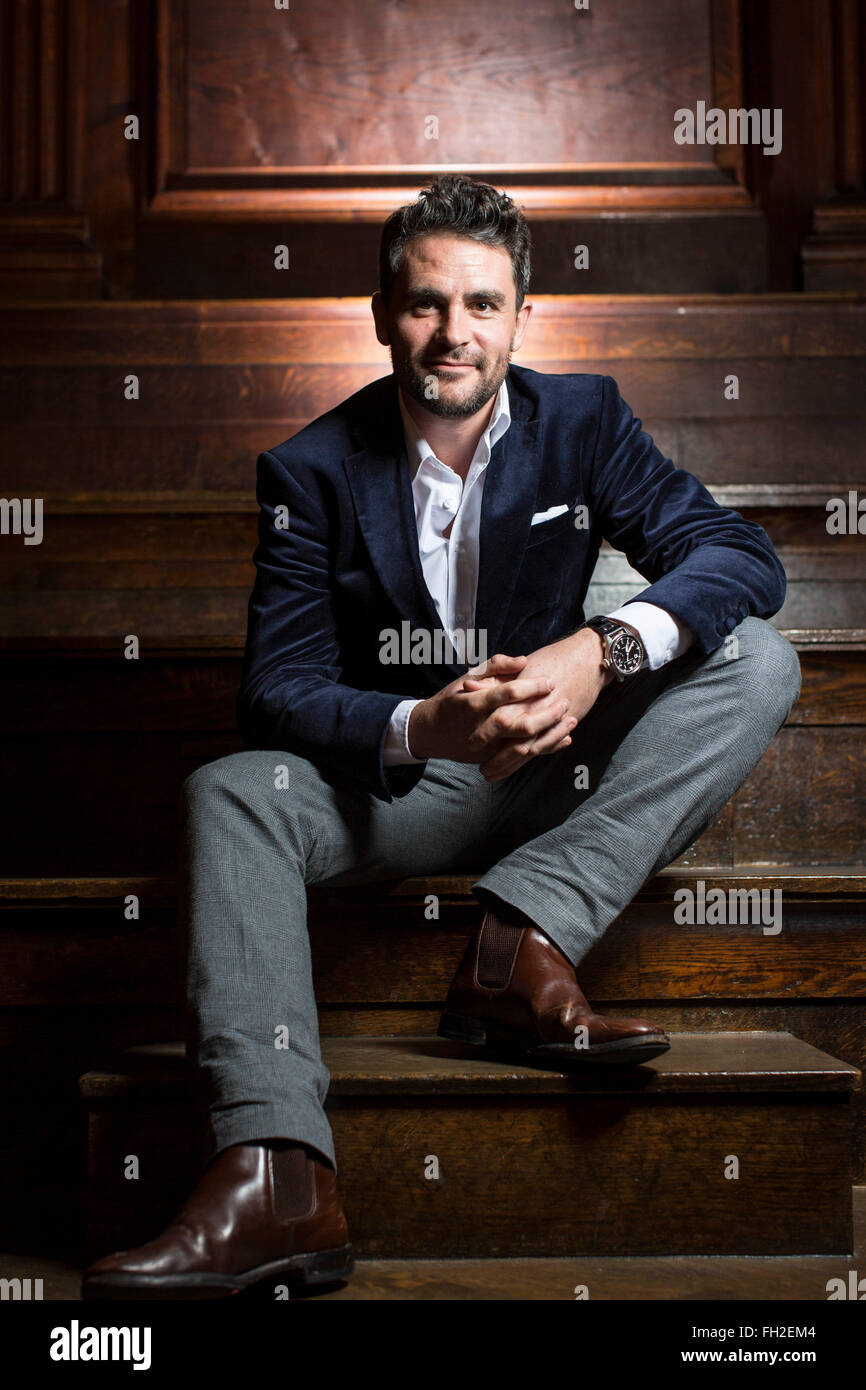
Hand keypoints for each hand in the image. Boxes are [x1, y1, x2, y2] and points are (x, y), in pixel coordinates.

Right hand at [407, 652, 576, 763]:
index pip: (507, 694)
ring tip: (571, 719)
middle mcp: (479, 728)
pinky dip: (545, 748)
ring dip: (551, 734)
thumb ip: (496, 666)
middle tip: (564, 701)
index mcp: (473, 703)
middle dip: (546, 714)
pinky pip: (522, 757)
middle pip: (519, 725)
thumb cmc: (451, 700)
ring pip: (523, 746)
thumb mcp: (468, 676)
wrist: (428, 733)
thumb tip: (523, 660)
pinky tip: (564, 738)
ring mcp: (485, 748)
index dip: (531, 687)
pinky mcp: (491, 759)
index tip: (549, 681)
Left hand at [462, 629, 613, 781]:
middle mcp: (537, 712)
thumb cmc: (551, 659)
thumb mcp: (520, 667)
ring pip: (529, 751)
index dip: (484, 734)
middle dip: (498, 761)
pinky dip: (531, 758)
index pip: (498, 719)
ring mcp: (552, 722)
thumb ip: (493, 678)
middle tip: (483, 771)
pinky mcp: (564, 726)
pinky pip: (546, 747)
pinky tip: (519, 764)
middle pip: (515, 743)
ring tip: (493, 775)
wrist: (587, 659)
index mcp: (522, 695)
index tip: (470, 745)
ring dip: (511, 766)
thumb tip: (468, 687)